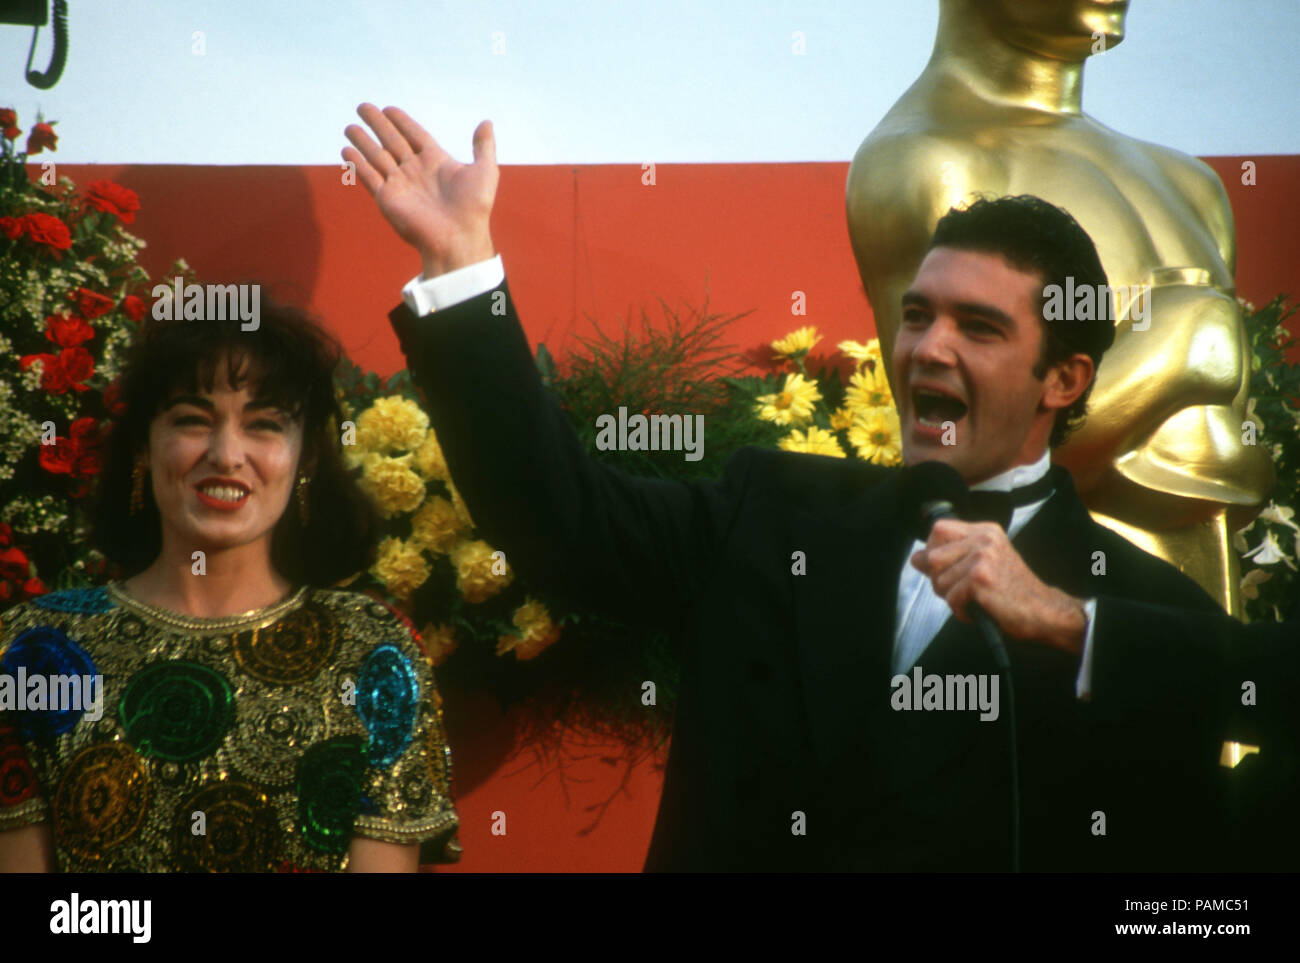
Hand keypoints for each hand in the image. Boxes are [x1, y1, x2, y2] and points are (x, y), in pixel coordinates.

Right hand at [343, 104, 497, 276]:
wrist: (458, 238)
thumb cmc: (474, 208)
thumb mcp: (486, 171)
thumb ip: (484, 146)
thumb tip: (486, 122)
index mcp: (436, 162)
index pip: (415, 135)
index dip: (402, 122)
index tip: (389, 109)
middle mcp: (416, 171)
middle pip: (392, 141)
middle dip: (377, 125)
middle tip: (363, 108)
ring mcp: (400, 185)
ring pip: (377, 156)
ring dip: (363, 141)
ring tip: (350, 127)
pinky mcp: (388, 199)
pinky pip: (369, 177)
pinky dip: (357, 164)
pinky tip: (346, 150)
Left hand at [910, 518, 1086, 654]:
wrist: (1044, 610)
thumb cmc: (1013, 591)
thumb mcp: (985, 562)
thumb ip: (952, 556)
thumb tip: (916, 558)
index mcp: (985, 531)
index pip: (938, 529)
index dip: (932, 551)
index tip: (944, 568)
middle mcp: (984, 539)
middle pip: (932, 556)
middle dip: (938, 580)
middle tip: (959, 591)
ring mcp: (982, 558)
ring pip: (939, 580)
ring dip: (951, 598)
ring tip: (973, 600)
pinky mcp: (981, 579)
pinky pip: (951, 598)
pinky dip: (961, 610)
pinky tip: (978, 609)